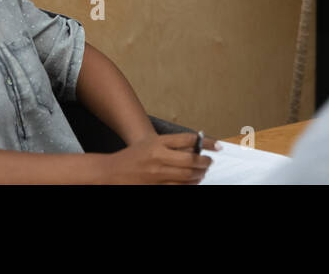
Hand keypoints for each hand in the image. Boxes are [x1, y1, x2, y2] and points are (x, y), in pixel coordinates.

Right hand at [103, 132, 217, 184]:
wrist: (111, 172)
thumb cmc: (133, 156)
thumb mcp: (151, 142)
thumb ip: (172, 143)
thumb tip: (197, 146)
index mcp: (157, 143)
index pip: (188, 140)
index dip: (206, 142)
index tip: (218, 146)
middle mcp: (158, 157)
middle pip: (191, 159)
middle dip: (205, 162)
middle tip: (209, 162)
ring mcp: (156, 174)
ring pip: (187, 175)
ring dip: (199, 174)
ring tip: (202, 172)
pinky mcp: (154, 187)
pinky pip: (177, 187)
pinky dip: (188, 185)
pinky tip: (192, 182)